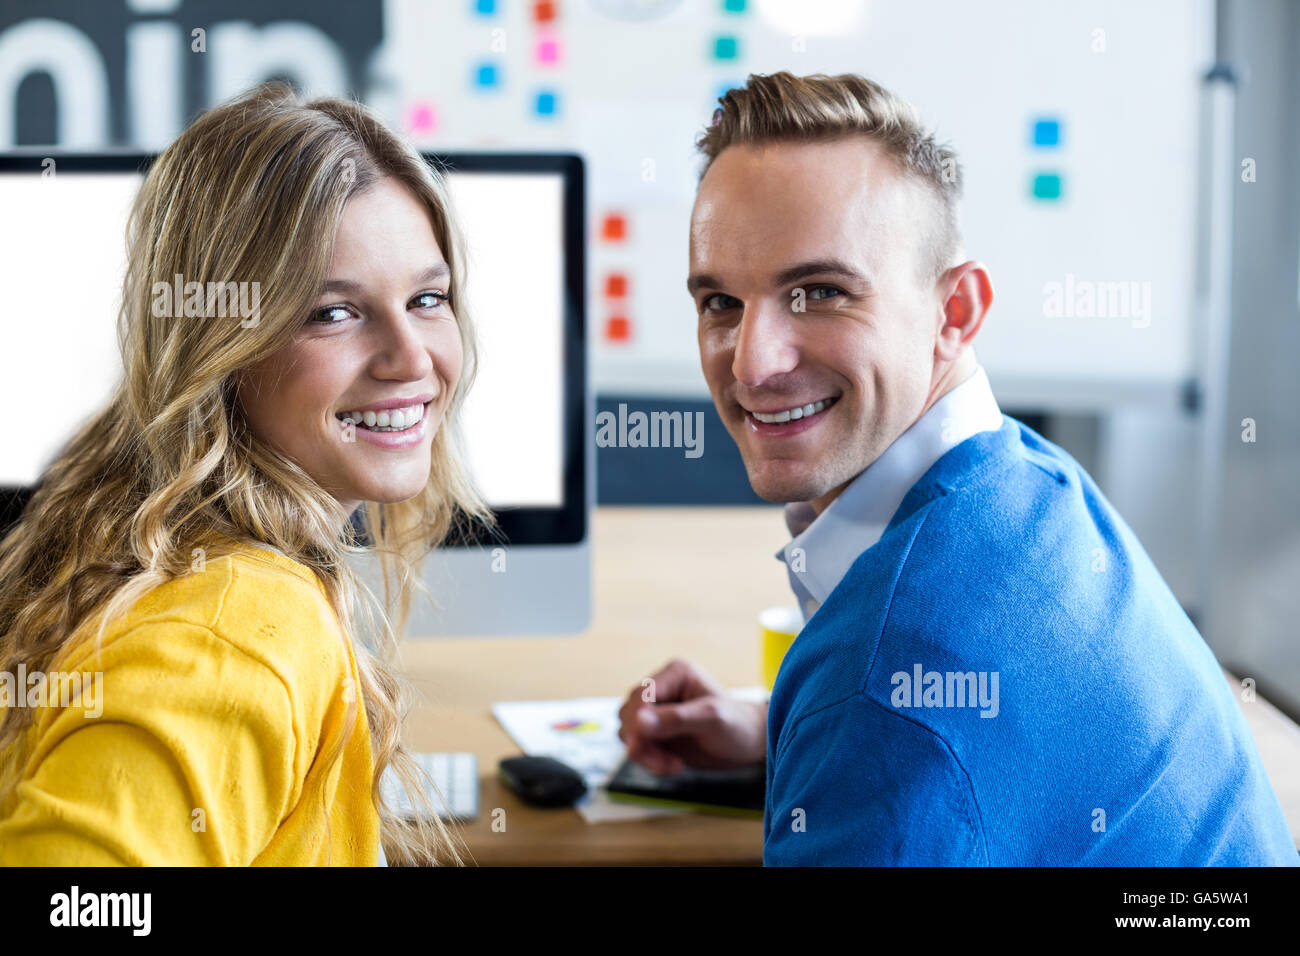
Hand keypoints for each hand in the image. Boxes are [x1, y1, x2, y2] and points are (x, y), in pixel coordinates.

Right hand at [617, 658, 766, 773]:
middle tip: (665, 762)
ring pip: (629, 732)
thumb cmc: (738, 725)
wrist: (750, 744)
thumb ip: (675, 719)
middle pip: (628, 715)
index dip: (638, 722)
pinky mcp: (658, 732)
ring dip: (645, 754)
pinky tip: (674, 765)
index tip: (645, 746)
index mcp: (675, 674)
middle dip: (642, 742)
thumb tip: (638, 722)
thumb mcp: (711, 719)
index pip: (640, 696)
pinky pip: (638, 746)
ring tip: (673, 764)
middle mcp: (663, 689)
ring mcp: (658, 711)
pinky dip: (650, 760)